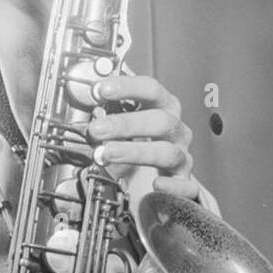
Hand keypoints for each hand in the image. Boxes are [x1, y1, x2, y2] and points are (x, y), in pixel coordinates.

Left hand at [86, 72, 202, 201]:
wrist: (159, 171)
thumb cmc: (143, 139)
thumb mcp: (127, 122)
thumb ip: (109, 113)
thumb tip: (87, 108)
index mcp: (164, 107)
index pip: (151, 89)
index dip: (128, 87)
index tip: (102, 89)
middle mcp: (175, 129)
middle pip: (160, 121)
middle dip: (126, 124)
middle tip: (97, 129)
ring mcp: (181, 154)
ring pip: (167, 152)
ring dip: (136, 152)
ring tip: (108, 153)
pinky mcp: (183, 180)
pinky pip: (185, 185)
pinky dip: (172, 185)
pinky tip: (157, 185)